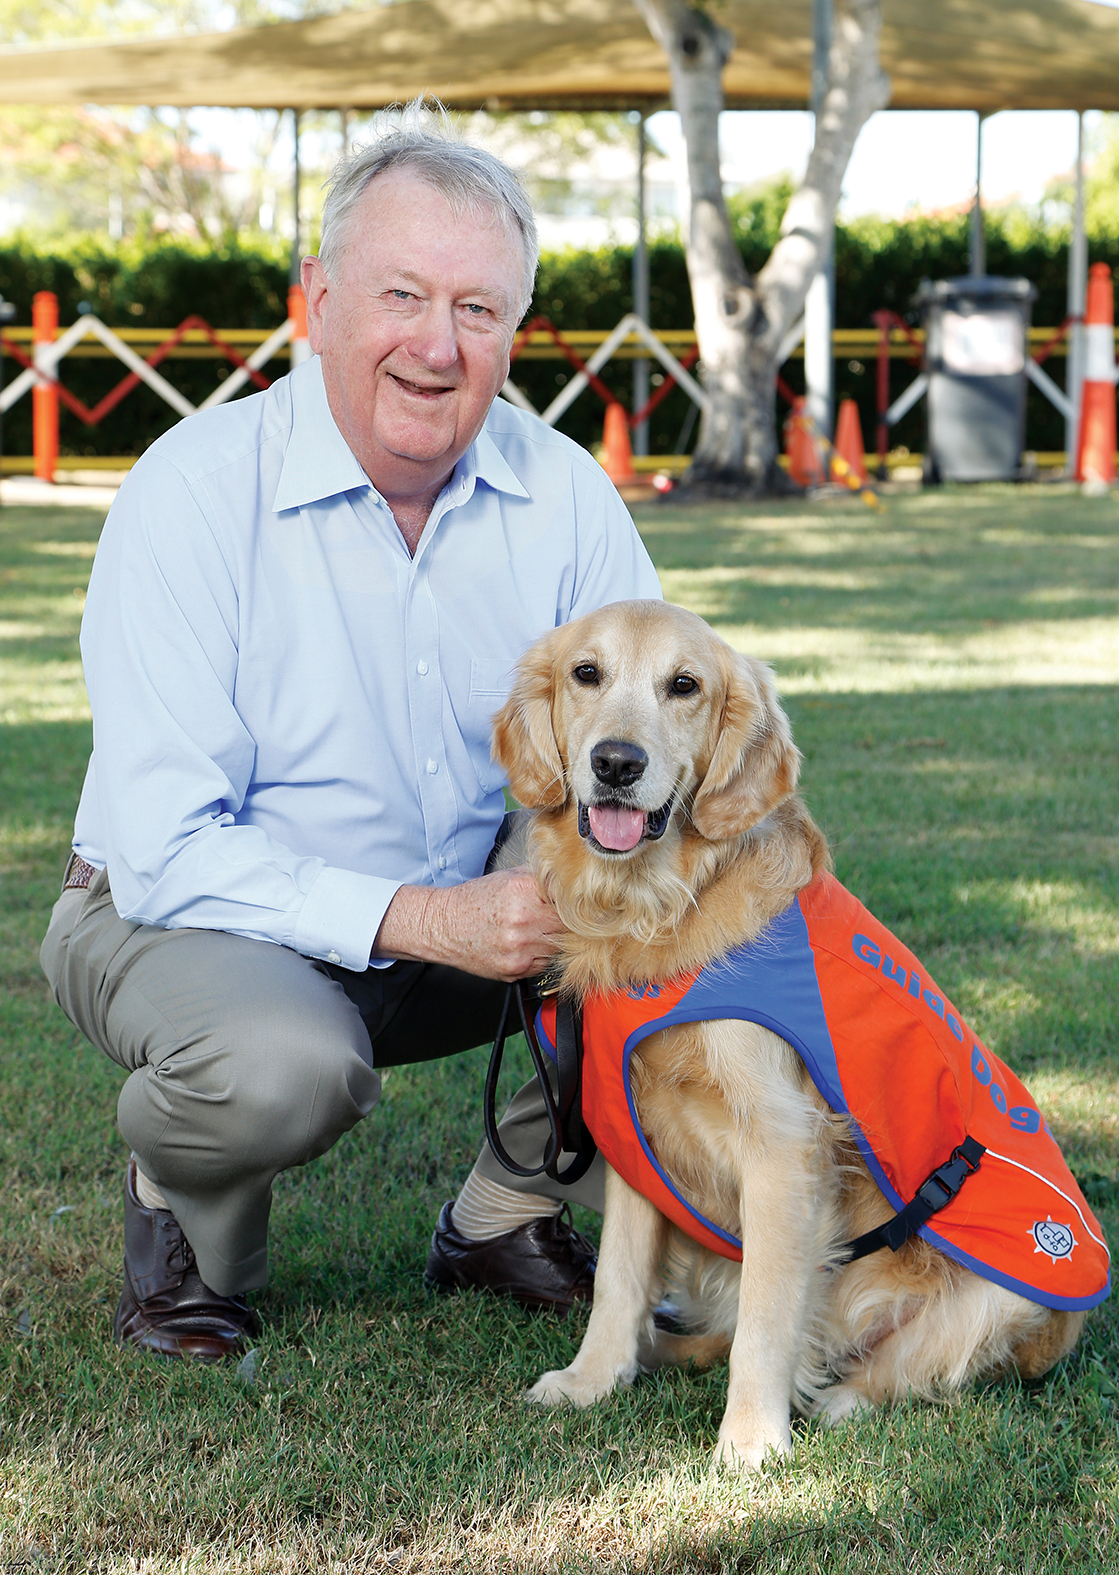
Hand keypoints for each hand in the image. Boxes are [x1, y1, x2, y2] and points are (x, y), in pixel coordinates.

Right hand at [372, 866, 563, 981]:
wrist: (445, 926)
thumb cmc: (476, 900)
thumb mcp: (508, 877)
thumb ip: (541, 878)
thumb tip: (569, 880)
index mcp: (523, 891)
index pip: (568, 900)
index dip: (575, 904)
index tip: (577, 905)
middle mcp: (523, 920)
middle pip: (569, 926)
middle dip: (569, 924)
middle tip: (562, 920)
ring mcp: (520, 948)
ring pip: (559, 948)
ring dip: (556, 941)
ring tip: (540, 931)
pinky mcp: (516, 969)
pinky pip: (544, 964)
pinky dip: (542, 955)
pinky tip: (528, 945)